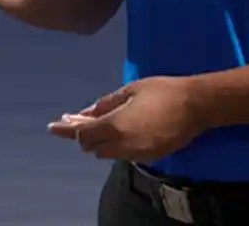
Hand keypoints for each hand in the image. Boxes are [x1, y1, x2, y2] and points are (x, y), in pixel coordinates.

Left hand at [47, 77, 206, 161]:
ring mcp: (137, 153)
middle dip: (82, 135)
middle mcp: (123, 144)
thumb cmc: (161, 91)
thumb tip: (87, 111)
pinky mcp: (149, 157)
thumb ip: (105, 104)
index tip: (53, 126)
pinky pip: (123, 154)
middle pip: (92, 147)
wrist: (195, 106)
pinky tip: (117, 130)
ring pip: (107, 153)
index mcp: (115, 125)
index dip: (66, 130)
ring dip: (98, 141)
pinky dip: (114, 144)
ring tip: (96, 123)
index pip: (83, 133)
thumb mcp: (130, 90)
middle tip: (76, 119)